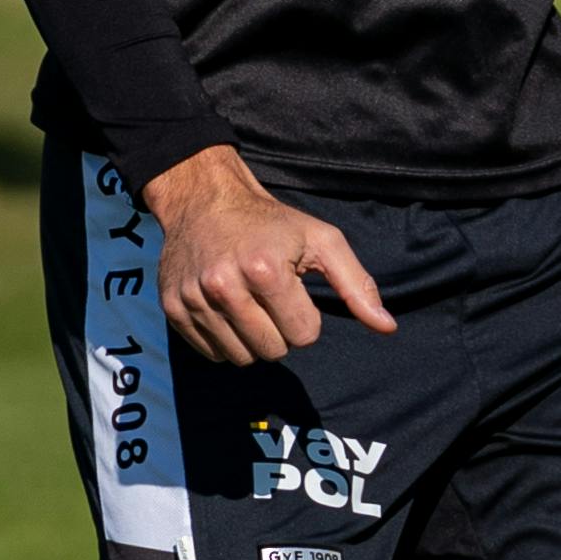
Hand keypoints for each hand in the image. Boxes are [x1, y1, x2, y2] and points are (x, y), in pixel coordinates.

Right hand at [144, 145, 393, 362]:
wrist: (204, 201)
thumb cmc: (271, 224)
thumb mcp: (322, 241)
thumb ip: (357, 285)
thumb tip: (387, 327)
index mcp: (265, 269)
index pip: (304, 336)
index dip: (305, 316)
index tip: (293, 290)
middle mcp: (224, 286)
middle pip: (272, 351)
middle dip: (280, 331)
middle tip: (271, 299)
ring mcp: (194, 300)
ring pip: (241, 358)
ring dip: (253, 339)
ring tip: (249, 305)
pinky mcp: (173, 309)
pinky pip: (211, 354)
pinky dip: (225, 340)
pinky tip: (226, 310)